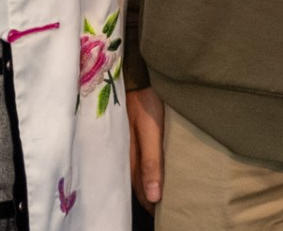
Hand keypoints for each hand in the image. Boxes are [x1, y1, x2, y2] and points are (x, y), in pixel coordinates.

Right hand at [127, 87, 165, 206]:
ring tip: (155, 190)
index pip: (137, 187)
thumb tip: (154, 196)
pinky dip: (141, 165)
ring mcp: (124, 139)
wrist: (136, 71)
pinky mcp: (127, 129)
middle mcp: (123, 150)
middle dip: (145, 193)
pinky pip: (133, 153)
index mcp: (127, 154)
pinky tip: (146, 166)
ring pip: (133, 167)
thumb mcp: (151, 131)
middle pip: (133, 179)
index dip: (148, 200)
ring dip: (143, 179)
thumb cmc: (145, 100)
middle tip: (159, 206)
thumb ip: (152, 162)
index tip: (159, 211)